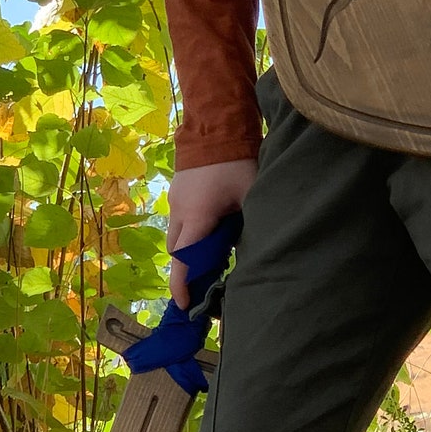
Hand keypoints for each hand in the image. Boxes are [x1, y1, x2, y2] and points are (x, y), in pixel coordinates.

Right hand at [167, 159, 256, 307]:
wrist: (214, 125)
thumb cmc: (235, 161)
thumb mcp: (250, 195)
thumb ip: (250, 224)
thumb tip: (255, 249)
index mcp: (196, 217)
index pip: (184, 259)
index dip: (182, 285)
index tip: (185, 305)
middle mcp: (179, 212)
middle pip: (176, 251)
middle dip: (186, 270)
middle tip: (205, 284)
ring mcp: (176, 200)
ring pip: (177, 235)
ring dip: (188, 250)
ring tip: (212, 257)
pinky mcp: (178, 190)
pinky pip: (180, 220)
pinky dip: (190, 233)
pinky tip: (212, 230)